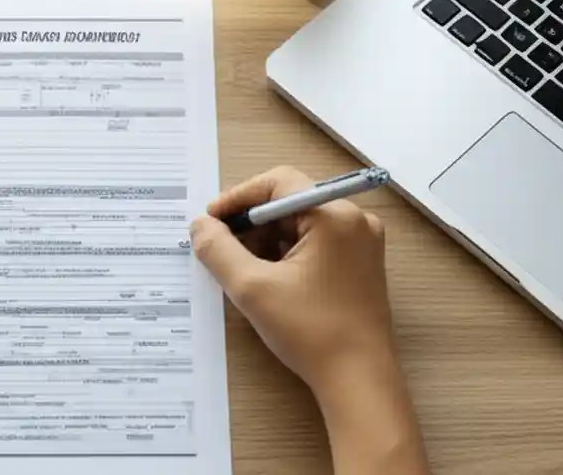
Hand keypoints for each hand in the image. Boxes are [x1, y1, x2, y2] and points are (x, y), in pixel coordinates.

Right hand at [190, 166, 393, 392]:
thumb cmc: (311, 331)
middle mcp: (354, 219)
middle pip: (290, 201)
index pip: (277, 182)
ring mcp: (362, 242)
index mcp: (334, 215)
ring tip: (241, 268)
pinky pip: (317, 242)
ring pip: (301, 223)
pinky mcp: (361, 264)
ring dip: (267, 240)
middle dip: (251, 222)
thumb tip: (200, 225)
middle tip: (221, 249)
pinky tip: (268, 279)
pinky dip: (288, 253)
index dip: (238, 198)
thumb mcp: (252, 288)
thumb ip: (218, 250)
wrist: (359, 380)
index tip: (211, 221)